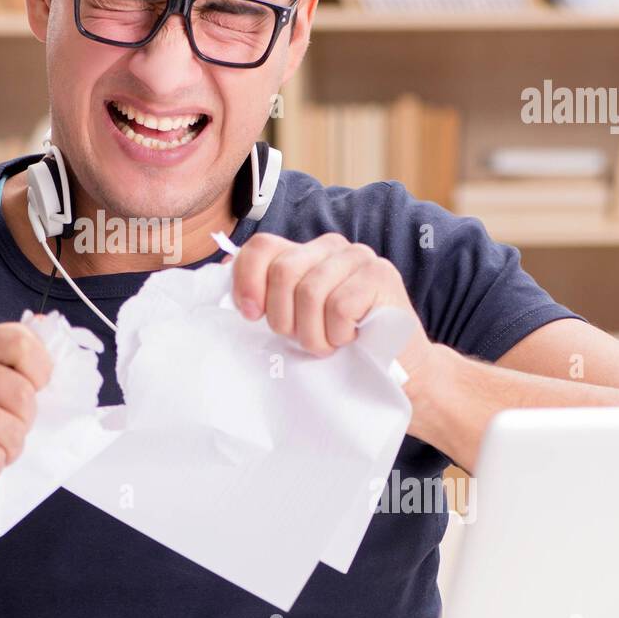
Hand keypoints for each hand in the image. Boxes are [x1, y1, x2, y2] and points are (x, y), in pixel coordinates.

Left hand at [226, 232, 434, 375]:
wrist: (399, 370)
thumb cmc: (340, 346)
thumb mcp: (294, 321)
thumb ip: (264, 298)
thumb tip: (219, 278)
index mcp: (304, 252)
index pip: (261, 247)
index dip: (247, 281)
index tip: (250, 316)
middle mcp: (331, 246)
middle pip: (283, 272)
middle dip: (284, 318)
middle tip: (301, 339)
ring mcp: (359, 257)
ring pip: (310, 292)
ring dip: (313, 334)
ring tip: (329, 345)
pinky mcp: (381, 276)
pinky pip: (338, 306)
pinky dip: (338, 334)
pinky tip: (351, 339)